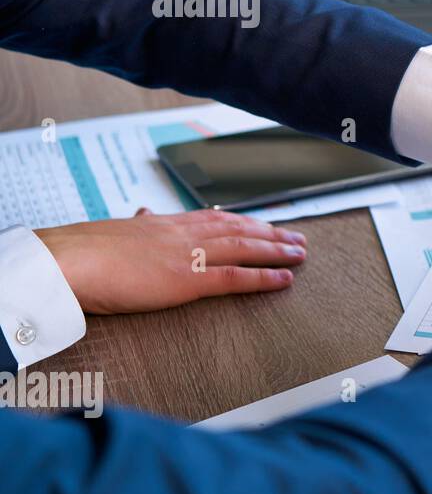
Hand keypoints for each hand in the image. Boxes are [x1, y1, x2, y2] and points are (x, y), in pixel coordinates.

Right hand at [35, 209, 307, 314]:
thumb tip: (144, 214)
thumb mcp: (116, 231)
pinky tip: (285, 278)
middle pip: (239, 229)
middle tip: (296, 238)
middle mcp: (183, 233)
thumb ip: (137, 225)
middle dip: (271, 233)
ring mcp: (189, 255)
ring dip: (277, 250)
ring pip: (246, 248)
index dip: (243, 221)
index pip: (214, 218)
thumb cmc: (83, 251)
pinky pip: (236, 277)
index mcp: (165, 224)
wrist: (68, 259)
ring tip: (300, 253)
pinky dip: (264, 277)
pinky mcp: (188, 280)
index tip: (263, 223)